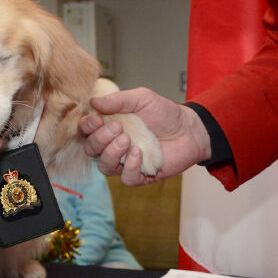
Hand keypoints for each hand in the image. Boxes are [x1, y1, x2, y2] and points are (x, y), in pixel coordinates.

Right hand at [79, 87, 210, 185]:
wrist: (190, 130)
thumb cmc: (165, 114)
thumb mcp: (142, 99)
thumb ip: (118, 100)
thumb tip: (93, 101)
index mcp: (109, 126)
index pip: (86, 130)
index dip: (86, 126)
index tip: (97, 119)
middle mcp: (113, 145)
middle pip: (91, 149)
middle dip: (99, 138)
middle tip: (118, 128)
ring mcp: (126, 162)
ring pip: (104, 166)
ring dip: (111, 153)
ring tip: (127, 141)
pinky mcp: (140, 175)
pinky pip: (126, 178)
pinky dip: (129, 167)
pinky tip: (139, 154)